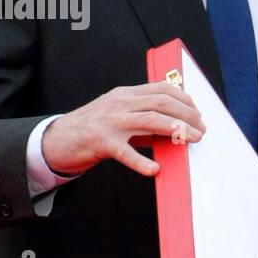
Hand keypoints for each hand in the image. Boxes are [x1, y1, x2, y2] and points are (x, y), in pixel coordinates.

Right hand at [42, 82, 203, 177]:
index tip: (197, 111)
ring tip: (191, 139)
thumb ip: (143, 118)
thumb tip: (173, 127)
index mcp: (125, 94)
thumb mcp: (118, 114)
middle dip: (187, 115)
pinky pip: (126, 152)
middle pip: (161, 103)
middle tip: (200, 129)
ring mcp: (110, 122)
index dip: (184, 98)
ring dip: (177, 130)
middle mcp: (119, 104)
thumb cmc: (92, 128)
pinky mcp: (101, 142)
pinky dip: (142, 161)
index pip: (161, 89)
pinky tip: (155, 168)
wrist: (57, 139)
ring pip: (150, 120)